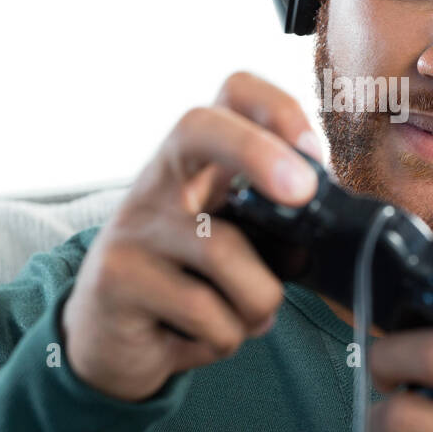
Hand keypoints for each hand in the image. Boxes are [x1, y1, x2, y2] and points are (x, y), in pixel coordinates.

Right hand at [60, 71, 322, 401]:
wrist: (109, 338)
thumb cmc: (191, 281)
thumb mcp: (237, 241)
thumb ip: (276, 225)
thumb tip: (324, 224)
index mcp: (201, 158)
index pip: (234, 93)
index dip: (278, 108)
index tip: (314, 153)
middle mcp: (161, 176)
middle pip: (200, 127)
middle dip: (258, 153)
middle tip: (303, 193)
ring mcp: (134, 223)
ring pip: (225, 253)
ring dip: (257, 302)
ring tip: (240, 316)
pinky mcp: (116, 276)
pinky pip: (206, 313)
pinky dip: (224, 338)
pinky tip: (197, 338)